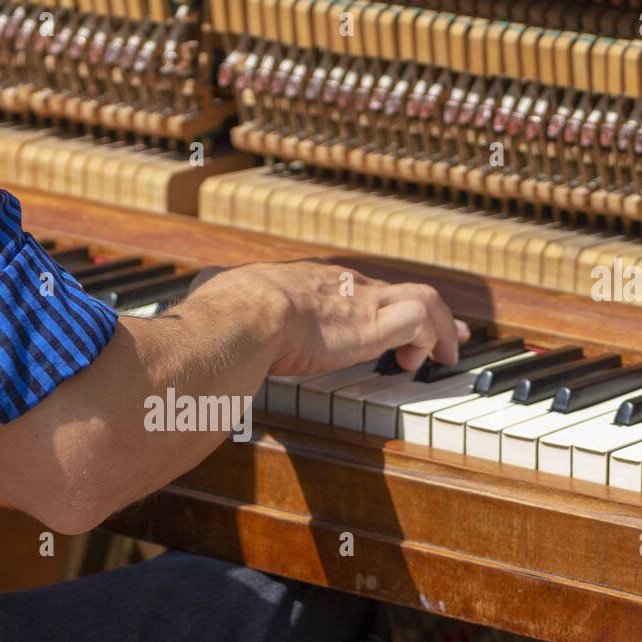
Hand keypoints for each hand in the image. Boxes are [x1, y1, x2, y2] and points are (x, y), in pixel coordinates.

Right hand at [191, 260, 468, 376]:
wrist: (242, 316)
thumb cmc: (224, 310)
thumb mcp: (217, 291)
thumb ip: (214, 295)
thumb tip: (192, 298)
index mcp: (307, 284)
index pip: (352, 289)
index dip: (374, 306)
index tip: (386, 322)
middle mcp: (340, 287)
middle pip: (396, 291)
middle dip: (427, 313)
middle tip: (449, 334)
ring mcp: (361, 304)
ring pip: (422, 299)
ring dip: (438, 328)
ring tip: (447, 354)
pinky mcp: (374, 327)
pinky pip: (419, 321)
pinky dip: (430, 338)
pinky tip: (428, 358)